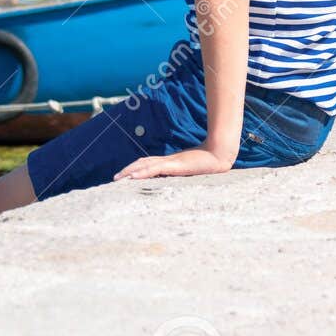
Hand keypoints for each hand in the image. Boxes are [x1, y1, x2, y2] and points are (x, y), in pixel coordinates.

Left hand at [114, 148, 233, 181]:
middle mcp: (167, 161)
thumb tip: (178, 179)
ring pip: (144, 165)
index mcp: (170, 162)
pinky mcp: (174, 165)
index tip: (125, 176)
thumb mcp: (192, 171)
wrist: (219, 155)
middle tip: (115, 179)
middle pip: (141, 163)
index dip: (135, 169)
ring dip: (130, 172)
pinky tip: (133, 177)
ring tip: (118, 178)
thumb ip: (183, 173)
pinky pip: (154, 169)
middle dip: (127, 171)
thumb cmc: (208, 164)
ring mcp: (170, 162)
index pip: (147, 164)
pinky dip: (142, 173)